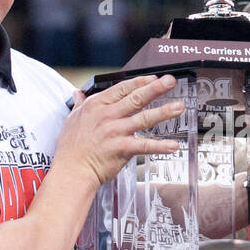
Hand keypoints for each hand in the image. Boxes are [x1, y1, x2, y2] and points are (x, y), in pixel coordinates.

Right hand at [58, 74, 183, 187]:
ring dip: (163, 112)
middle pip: (136, 98)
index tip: (153, 78)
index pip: (122, 89)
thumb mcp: (72, 119)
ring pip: (144, 118)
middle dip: (156, 88)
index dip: (139, 82)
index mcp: (96, 106)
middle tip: (171, 81)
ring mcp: (115, 132)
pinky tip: (173, 145)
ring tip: (179, 107)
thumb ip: (80, 105)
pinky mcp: (122, 149)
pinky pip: (145, 146)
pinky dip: (160, 146)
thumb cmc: (71, 148)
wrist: (71, 171)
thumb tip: (78, 93)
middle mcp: (107, 116)